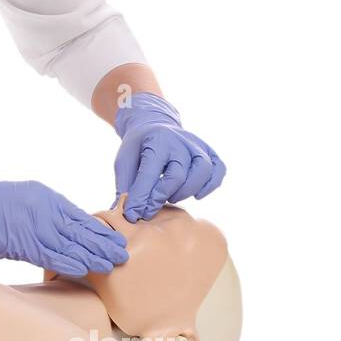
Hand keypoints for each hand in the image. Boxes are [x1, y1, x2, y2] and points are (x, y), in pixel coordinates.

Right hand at [0, 168, 127, 276]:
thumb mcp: (19, 198)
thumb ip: (40, 213)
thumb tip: (57, 228)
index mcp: (45, 196)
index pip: (79, 216)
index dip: (99, 229)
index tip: (115, 238)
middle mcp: (45, 209)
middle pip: (82, 229)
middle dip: (104, 243)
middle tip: (124, 253)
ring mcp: (35, 225)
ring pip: (72, 243)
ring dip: (94, 255)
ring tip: (114, 264)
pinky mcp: (23, 242)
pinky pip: (52, 254)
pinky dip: (71, 262)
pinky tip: (86, 269)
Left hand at [113, 92, 224, 220]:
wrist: (153, 126)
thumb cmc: (138, 148)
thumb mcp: (124, 162)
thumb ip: (124, 186)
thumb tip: (122, 214)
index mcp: (155, 141)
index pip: (150, 173)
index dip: (141, 197)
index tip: (132, 214)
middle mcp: (179, 141)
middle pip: (178, 174)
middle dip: (161, 197)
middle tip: (149, 209)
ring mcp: (196, 145)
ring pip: (202, 171)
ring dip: (187, 191)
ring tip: (171, 198)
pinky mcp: (209, 151)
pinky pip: (218, 169)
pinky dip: (210, 185)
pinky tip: (196, 194)